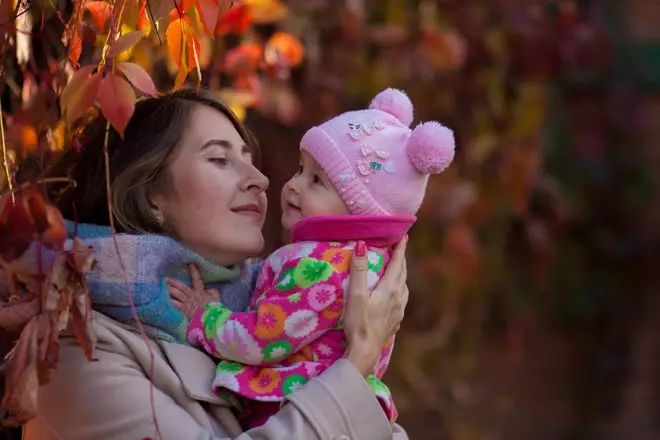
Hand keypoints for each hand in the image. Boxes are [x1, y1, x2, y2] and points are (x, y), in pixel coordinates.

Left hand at [167, 264, 220, 318]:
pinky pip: (176, 305)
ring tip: (164, 287)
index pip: (197, 280)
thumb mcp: (216, 298)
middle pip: (182, 287)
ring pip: (178, 295)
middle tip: (166, 278)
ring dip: (171, 291)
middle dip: (174, 282)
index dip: (194, 272)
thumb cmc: (214, 308)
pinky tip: (165, 300)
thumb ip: (212, 291)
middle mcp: (193, 296)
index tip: (190, 264)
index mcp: (201, 292)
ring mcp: (188, 303)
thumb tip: (208, 288)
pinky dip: (171, 302)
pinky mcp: (185, 311)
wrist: (212, 319)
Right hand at [343, 236, 408, 375]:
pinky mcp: (395, 322)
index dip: (400, 249)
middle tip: (399, 248)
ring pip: (404, 287)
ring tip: (397, 269)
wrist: (365, 352)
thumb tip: (362, 245)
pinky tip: (395, 295)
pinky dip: (399, 290)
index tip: (404, 236)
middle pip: (403, 274)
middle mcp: (399, 298)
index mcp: (390, 289)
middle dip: (401, 260)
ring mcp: (399, 311)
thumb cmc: (359, 323)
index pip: (397, 263)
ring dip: (401, 275)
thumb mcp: (356, 294)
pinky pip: (401, 300)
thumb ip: (359, 269)